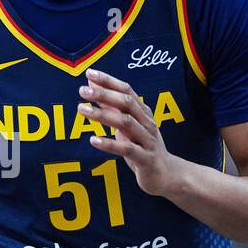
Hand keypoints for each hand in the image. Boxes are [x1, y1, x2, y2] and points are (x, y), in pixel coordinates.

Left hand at [77, 68, 181, 196]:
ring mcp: (148, 140)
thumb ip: (110, 106)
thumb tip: (92, 85)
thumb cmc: (142, 147)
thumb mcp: (126, 126)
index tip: (90, 73)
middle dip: (104, 94)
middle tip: (83, 91)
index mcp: (143, 113)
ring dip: (102, 115)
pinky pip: (127, 149)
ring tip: (82, 110)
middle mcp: (147, 123)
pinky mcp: (145, 158)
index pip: (126, 90)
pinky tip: (93, 140)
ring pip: (126, 123)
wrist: (166, 175)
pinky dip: (109, 143)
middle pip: (127, 103)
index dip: (109, 81)